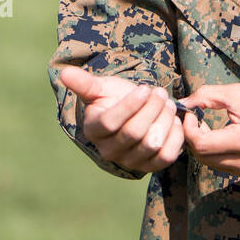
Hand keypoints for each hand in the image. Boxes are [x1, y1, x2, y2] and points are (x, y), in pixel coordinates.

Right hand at [58, 66, 184, 172]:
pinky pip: (166, 157)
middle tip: (161, 93)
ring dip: (165, 121)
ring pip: (151, 144)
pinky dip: (175, 137)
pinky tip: (175, 121)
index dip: (130, 105)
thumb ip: (83, 83)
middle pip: (134, 133)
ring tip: (168, 104)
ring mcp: (129, 161)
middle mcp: (108, 151)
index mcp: (94, 130)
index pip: (110, 123)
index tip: (144, 88)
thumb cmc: (112, 98)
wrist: (131, 113)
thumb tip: (64, 73)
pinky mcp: (149, 167)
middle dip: (152, 109)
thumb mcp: (99, 88)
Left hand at [180, 84, 239, 177]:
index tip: (190, 114)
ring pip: (209, 163)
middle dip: (193, 137)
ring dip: (201, 145)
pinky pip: (220, 165)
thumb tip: (184, 103)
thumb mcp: (238, 93)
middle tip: (194, 118)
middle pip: (203, 156)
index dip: (189, 129)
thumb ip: (207, 95)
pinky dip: (212, 152)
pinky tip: (216, 136)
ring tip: (205, 125)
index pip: (202, 144)